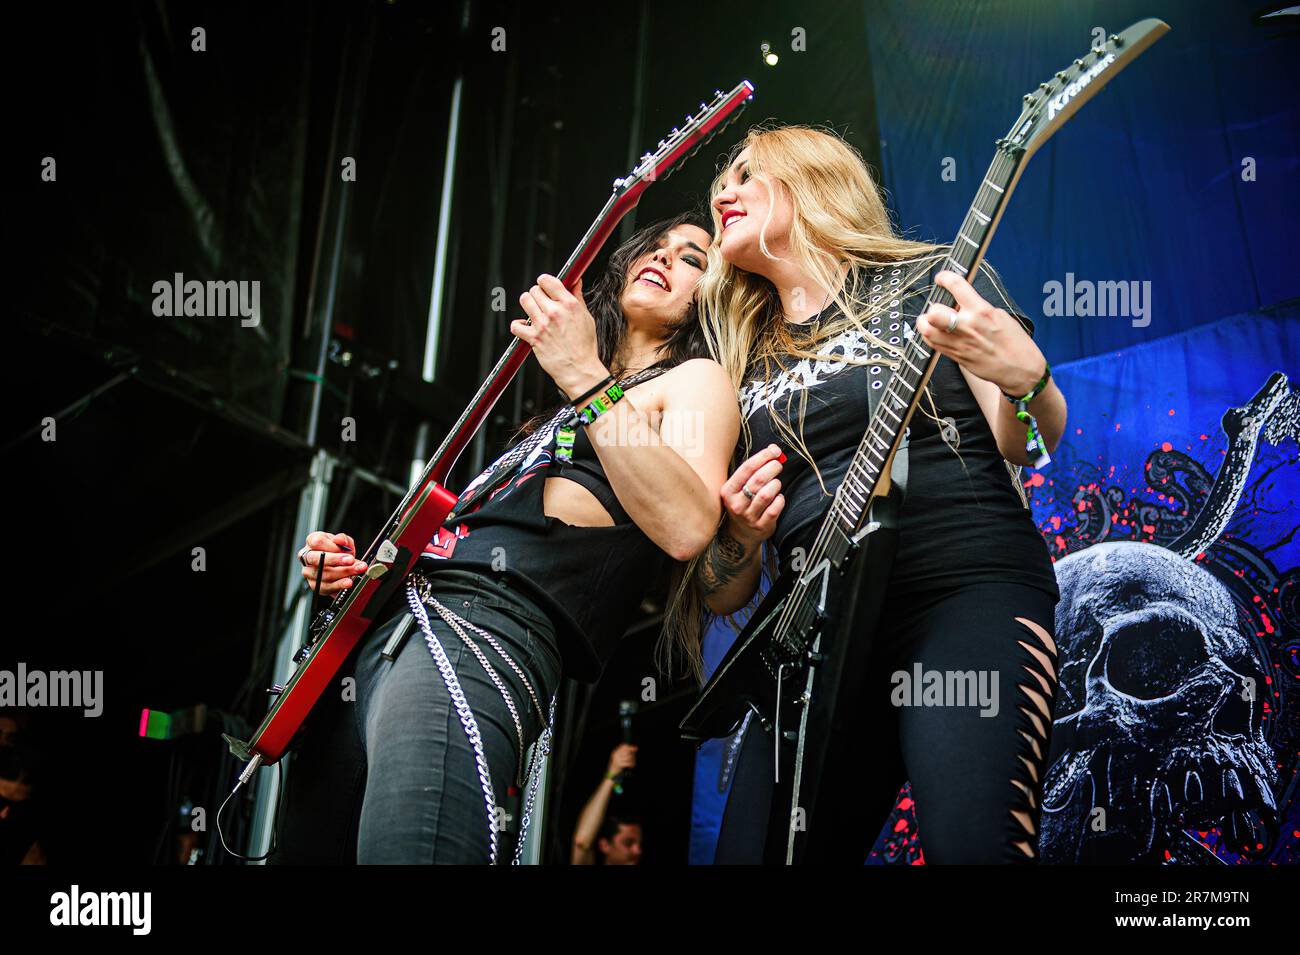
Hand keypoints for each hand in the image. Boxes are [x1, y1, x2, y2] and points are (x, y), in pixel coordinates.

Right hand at [298, 531, 368, 595]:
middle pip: (317, 559)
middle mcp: (307, 557)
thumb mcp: (343, 541)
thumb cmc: (338, 550)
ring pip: (323, 574)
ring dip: (343, 573)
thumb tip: (341, 540)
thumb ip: (343, 538)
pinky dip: (339, 585)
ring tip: (356, 570)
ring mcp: (309, 572)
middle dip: (336, 560)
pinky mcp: (315, 586)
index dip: (332, 546)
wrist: (340, 564)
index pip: (317, 542)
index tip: (344, 548)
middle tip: (351, 560)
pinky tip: (348, 582)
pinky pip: (326, 587)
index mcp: (312, 542)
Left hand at [510, 274, 608, 398]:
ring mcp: (543, 325)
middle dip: (537, 295)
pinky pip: (516, 325)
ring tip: (534, 312)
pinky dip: (518, 326)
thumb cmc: (584, 346)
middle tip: (541, 303)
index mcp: (569, 304)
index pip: (548, 281)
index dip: (544, 282)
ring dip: (528, 305)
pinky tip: (525, 328)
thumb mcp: (586, 317)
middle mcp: (555, 312)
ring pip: (525, 301)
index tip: (545, 286)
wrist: (579, 369)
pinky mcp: (534, 338)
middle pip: (534, 290)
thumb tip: (576, 282)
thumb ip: (577, 297)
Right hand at [606, 743, 637, 776]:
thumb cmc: (618, 765)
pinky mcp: (619, 764)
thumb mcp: (620, 758)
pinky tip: (631, 766)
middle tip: (634, 759)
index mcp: (616, 752)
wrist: (612, 774)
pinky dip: (631, 764)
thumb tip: (636, 748)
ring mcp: (617, 759)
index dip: (630, 747)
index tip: (636, 748)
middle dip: (632, 755)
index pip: (624, 746)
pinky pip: (628, 763)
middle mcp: (616, 755)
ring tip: (633, 763)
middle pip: (628, 752)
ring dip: (633, 760)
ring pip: (629, 757)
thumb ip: (627, 753)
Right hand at [721, 444, 785, 545]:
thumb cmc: (743, 502)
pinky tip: (778, 497)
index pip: (747, 468)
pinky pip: (775, 508)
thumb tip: (774, 450)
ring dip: (776, 484)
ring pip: (766, 494)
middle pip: (758, 480)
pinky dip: (780, 499)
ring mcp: (748, 517)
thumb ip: (755, 468)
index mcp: (728, 491)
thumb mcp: (741, 486)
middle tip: (778, 465)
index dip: (763, 457)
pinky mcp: (761, 526)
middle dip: (772, 468)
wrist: (741, 533)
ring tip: (776, 483)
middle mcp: (736, 504)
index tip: (774, 451)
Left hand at [916, 271, 1046, 396]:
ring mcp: (958, 343)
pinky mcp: (955, 356)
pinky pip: (932, 344)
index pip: (956, 286)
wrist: (1020, 369)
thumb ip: (977, 307)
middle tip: (939, 308)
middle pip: (934, 312)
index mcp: (981, 311)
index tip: (942, 278)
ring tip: (932, 321)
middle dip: (934, 307)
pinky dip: (930, 336)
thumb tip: (961, 302)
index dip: (945, 278)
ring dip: (926, 323)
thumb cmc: (1014, 343)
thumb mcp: (1000, 315)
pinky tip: (937, 333)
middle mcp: (967, 326)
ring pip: (927, 330)